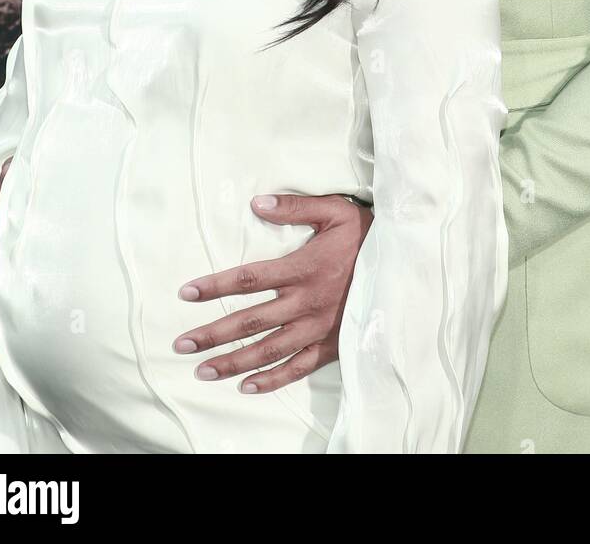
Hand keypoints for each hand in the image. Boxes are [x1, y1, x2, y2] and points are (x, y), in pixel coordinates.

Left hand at [173, 193, 372, 391]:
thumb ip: (295, 207)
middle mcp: (307, 303)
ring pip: (269, 350)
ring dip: (234, 362)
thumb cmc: (368, 233)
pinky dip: (273, 379)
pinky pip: (299, 367)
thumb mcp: (335, 210)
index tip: (186, 293)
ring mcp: (319, 328)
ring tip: (203, 371)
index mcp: (303, 268)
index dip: (215, 286)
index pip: (249, 279)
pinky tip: (248, 386)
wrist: (408, 263)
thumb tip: (257, 203)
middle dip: (213, 334)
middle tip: (181, 345)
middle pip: (250, 321)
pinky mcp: (333, 345)